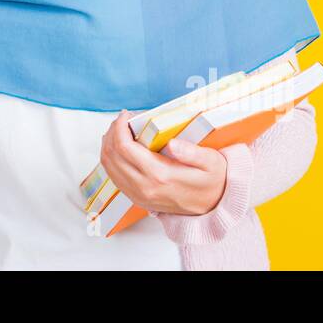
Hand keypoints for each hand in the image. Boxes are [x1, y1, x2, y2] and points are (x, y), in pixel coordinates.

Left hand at [99, 111, 228, 215]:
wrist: (214, 208)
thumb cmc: (212, 181)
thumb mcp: (211, 162)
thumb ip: (192, 152)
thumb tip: (172, 143)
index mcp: (160, 175)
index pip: (124, 148)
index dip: (119, 127)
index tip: (126, 115)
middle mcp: (144, 187)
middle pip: (111, 156)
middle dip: (111, 132)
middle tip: (122, 120)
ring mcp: (138, 196)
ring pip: (109, 168)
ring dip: (108, 145)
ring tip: (118, 130)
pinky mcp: (137, 199)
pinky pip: (114, 178)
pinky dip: (111, 160)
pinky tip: (119, 148)